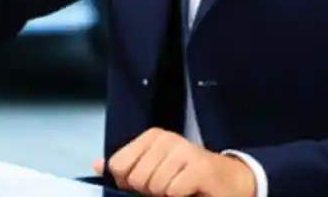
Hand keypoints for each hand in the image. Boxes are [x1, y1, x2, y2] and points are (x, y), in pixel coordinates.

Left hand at [93, 128, 254, 196]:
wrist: (231, 182)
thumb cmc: (188, 178)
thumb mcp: (154, 169)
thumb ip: (126, 168)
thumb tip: (96, 165)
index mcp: (151, 137)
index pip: (118, 165)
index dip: (128, 183)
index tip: (145, 185)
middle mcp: (167, 138)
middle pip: (135, 178)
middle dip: (148, 191)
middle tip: (167, 189)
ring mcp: (184, 151)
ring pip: (154, 186)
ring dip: (165, 195)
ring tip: (180, 189)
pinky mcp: (199, 168)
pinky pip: (172, 191)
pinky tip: (191, 191)